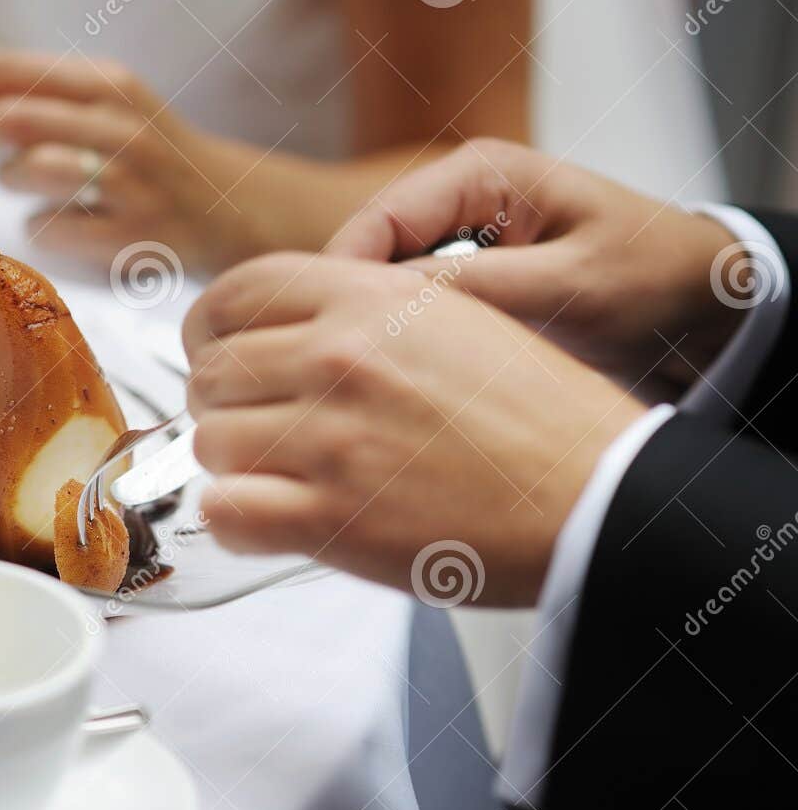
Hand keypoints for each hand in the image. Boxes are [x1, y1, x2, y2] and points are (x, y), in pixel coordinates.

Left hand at [0, 52, 271, 272]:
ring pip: (36, 169)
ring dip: (10, 177)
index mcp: (104, 83)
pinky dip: (40, 227)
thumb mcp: (98, 108)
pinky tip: (57, 223)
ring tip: (22, 180)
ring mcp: (130, 180)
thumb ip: (29, 98)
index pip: (9, 68)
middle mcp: (119, 124)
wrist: (227, 207)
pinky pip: (55, 229)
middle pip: (18, 114)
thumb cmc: (143, 155)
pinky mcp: (134, 233)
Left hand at [182, 254, 647, 605]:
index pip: (236, 292)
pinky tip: (267, 517)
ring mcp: (331, 438)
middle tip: (254, 423)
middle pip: (213, 370)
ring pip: (211, 441)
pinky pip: (226, 509)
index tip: (217, 350)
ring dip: (232, 462)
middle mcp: (341, 359)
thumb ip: (362, 310)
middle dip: (223, 400)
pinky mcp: (332, 517)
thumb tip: (285, 328)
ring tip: (274, 472)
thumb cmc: (541, 416)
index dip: (213, 326)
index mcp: (368, 299)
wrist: (598, 493)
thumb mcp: (453, 318)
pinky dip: (235, 517)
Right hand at [326, 139, 749, 396]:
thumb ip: (478, 289)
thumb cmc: (655, 278)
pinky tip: (398, 380)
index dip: (338, 279)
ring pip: (383, 286)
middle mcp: (457, 199)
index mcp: (480, 173)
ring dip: (374, 329)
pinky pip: (411, 308)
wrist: (704, 301)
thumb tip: (383, 306)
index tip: (321, 336)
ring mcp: (457, 240)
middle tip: (333, 370)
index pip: (377, 221)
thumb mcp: (570, 286)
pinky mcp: (464, 279)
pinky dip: (402, 340)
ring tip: (361, 381)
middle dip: (349, 308)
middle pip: (368, 255)